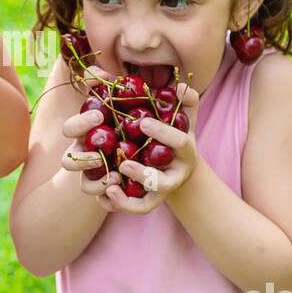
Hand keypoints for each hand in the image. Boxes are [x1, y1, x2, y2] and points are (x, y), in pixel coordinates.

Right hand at [59, 65, 122, 198]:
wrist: (150, 155)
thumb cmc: (132, 123)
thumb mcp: (125, 104)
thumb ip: (108, 86)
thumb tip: (99, 71)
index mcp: (88, 135)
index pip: (72, 129)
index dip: (81, 123)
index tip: (98, 116)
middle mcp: (86, 156)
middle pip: (69, 160)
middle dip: (83, 156)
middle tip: (102, 152)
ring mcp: (96, 176)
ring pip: (84, 184)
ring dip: (95, 180)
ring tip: (114, 174)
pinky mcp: (109, 191)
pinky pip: (102, 200)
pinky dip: (108, 196)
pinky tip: (122, 186)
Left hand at [99, 80, 200, 214]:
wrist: (177, 167)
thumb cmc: (176, 136)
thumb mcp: (183, 119)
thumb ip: (185, 101)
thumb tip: (182, 85)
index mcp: (185, 151)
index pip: (181, 143)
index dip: (164, 134)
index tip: (144, 122)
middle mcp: (175, 174)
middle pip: (162, 182)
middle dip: (144, 174)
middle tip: (123, 162)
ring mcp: (161, 190)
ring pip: (148, 201)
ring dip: (128, 196)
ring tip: (111, 181)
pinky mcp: (149, 201)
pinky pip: (136, 208)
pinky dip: (121, 204)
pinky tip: (106, 193)